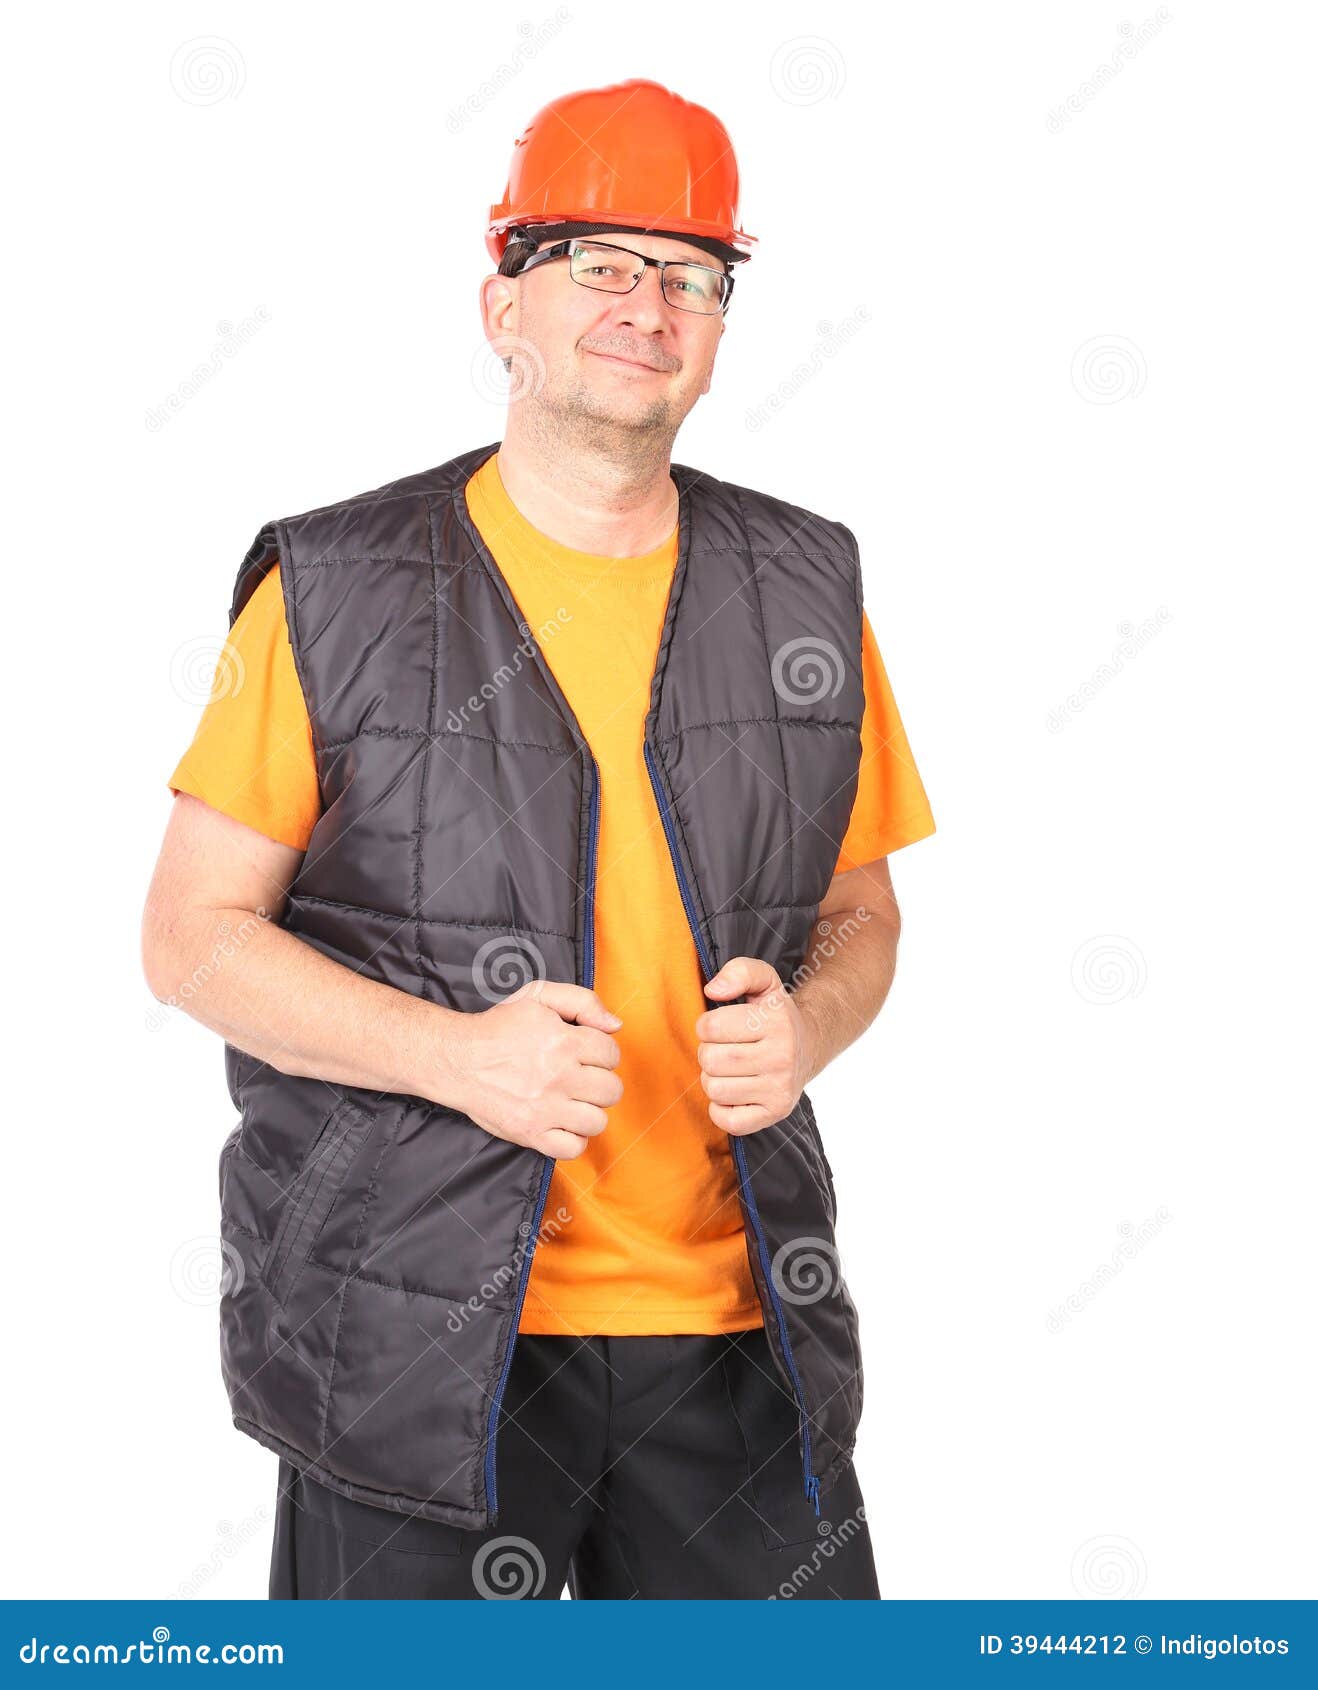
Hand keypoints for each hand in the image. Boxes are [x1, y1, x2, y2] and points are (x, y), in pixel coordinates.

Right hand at [446, 980, 623, 1158]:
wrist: (457, 1059)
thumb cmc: (498, 1028)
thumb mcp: (538, 995)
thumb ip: (582, 1001)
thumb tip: (615, 1025)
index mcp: (565, 1041)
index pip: (612, 1055)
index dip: (601, 1054)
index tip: (584, 1055)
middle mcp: (559, 1077)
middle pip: (611, 1090)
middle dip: (599, 1082)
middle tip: (579, 1079)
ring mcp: (546, 1109)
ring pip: (597, 1121)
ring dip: (589, 1111)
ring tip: (571, 1101)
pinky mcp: (531, 1133)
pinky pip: (573, 1148)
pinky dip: (573, 1139)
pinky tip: (562, 1123)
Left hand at [695, 956, 815, 1135]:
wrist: (809, 1046)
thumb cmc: (775, 1015)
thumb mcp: (763, 981)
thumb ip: (739, 971)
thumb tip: (712, 990)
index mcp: (776, 1022)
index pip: (710, 1027)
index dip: (707, 1025)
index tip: (722, 1027)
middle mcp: (782, 1056)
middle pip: (710, 1059)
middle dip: (709, 1052)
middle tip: (726, 1048)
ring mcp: (780, 1089)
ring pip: (714, 1089)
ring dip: (713, 1079)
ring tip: (731, 1069)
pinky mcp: (776, 1113)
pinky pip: (727, 1120)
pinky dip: (721, 1108)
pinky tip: (735, 1091)